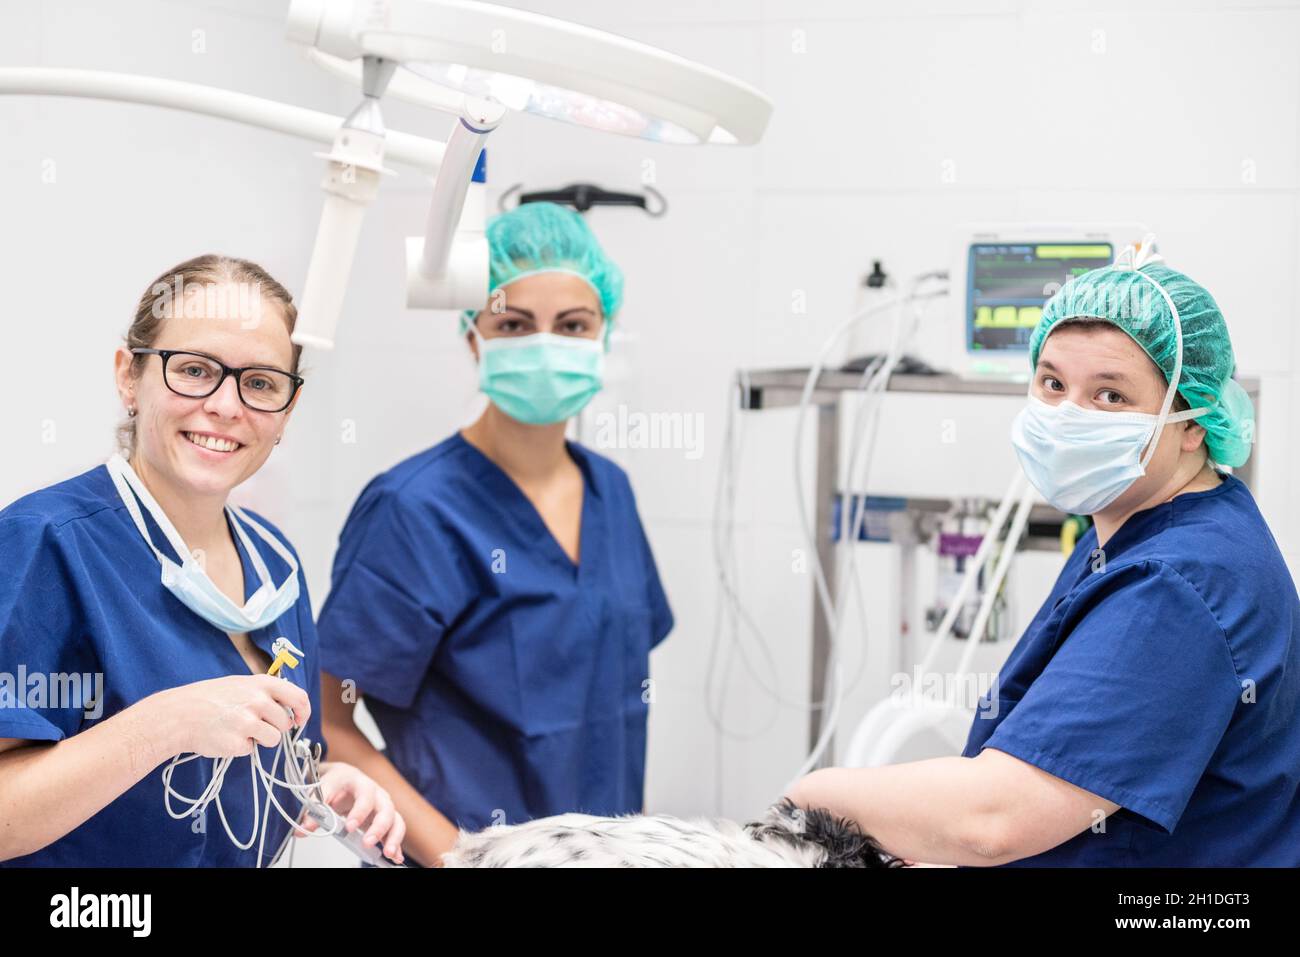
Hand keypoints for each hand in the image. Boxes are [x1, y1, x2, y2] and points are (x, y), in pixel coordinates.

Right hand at [156, 675, 310, 758]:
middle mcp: (258, 701)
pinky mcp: (238, 743)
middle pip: (286, 723)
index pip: (299, 697)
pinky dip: (242, 747)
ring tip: (239, 730)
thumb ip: (266, 693)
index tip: (299, 720)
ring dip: (260, 739)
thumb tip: (292, 708)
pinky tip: (226, 737)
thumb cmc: (211, 699)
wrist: (179, 715)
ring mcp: (248, 722)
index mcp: (262, 684)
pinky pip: (252, 750)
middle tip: (254, 724)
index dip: (303, 711)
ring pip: (274, 739)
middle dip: (276, 728)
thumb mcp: (241, 684)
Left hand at [300, 762, 405, 863]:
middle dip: (379, 827)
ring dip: (393, 837)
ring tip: (388, 853)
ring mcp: (383, 806)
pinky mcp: (386, 819)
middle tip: (367, 843)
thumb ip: (313, 809)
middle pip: (386, 808)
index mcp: (360, 782)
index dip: (359, 811)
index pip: (364, 795)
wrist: (344, 779)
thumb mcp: (322, 790)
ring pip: (395, 820)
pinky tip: (396, 857)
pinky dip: (397, 844)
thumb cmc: (336, 783)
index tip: (349, 827)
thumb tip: (302, 829)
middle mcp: (377, 793)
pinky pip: (395, 830)